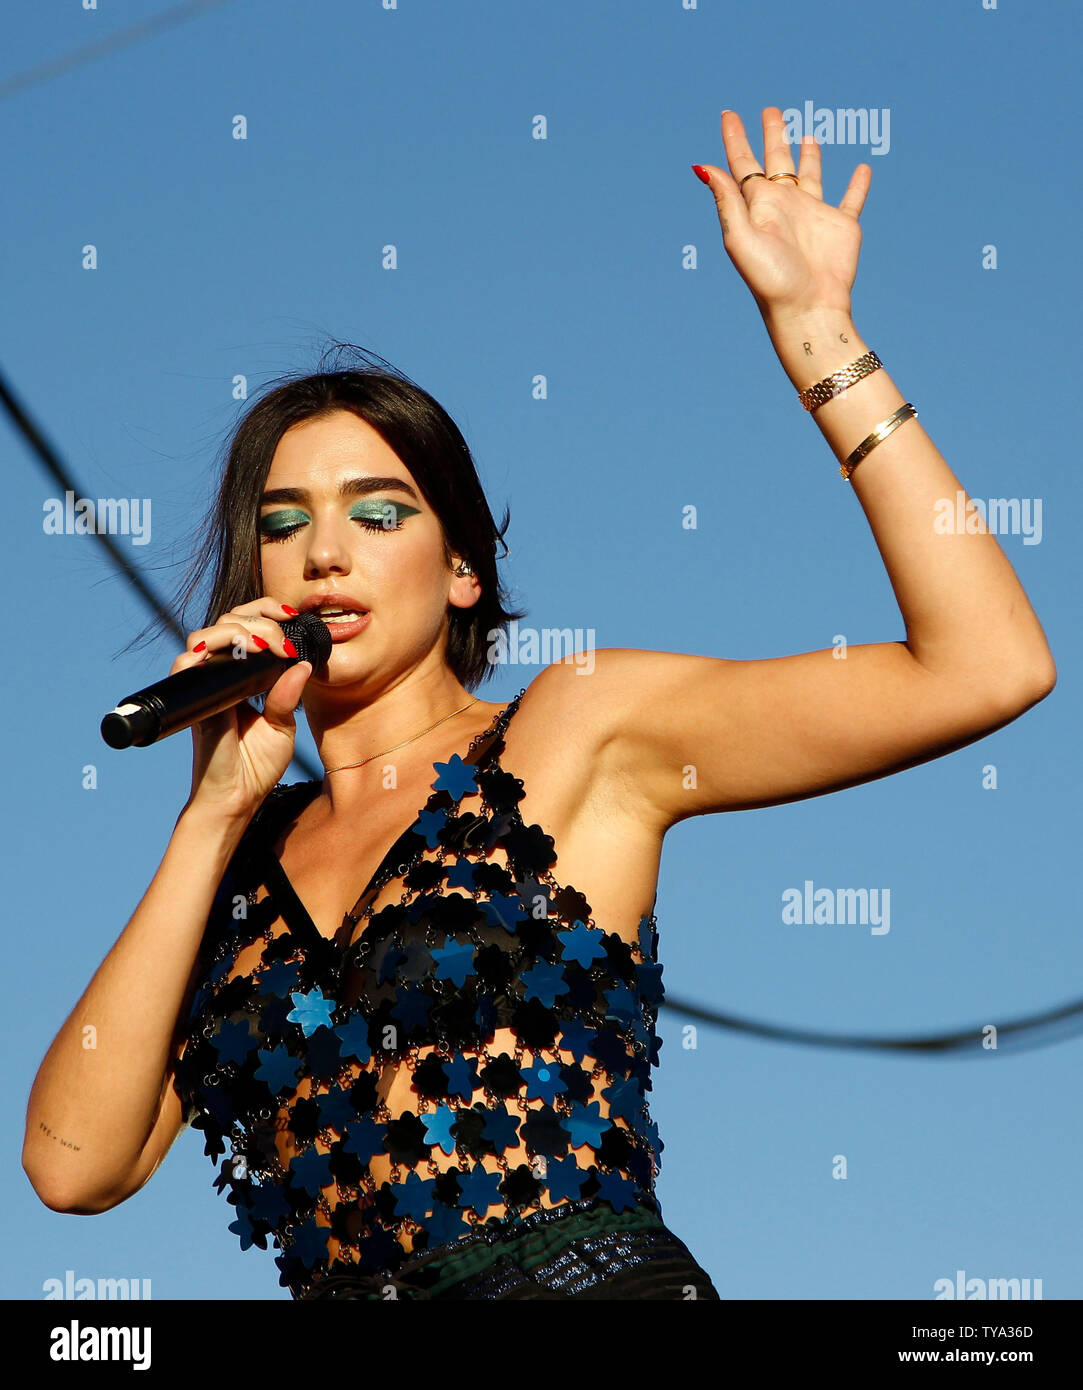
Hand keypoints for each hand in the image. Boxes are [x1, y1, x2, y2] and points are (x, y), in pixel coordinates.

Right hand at [171, 596, 312, 819]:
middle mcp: (218, 677)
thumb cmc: (256, 766)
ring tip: (266, 644)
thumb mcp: (281, 726)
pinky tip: (242, 652)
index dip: (265, 613)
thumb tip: (302, 664)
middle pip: (226, 622)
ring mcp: (203, 686)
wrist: (236, 798)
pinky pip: (186, 663)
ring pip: (205, 634)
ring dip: (238, 629)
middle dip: (258, 616)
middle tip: (282, 636)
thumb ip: (287, 696)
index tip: (291, 617)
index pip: (245, 628)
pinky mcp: (192, 700)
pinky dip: (209, 649)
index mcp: (240, 678)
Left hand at [694, 107, 870, 321]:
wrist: (808, 307)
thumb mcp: (740, 238)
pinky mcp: (841, 225)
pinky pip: (852, 199)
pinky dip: (859, 185)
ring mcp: (813, 214)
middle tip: (770, 111)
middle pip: (776, 161)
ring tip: (806, 134)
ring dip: (808, 155)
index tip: (728, 114)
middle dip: (773, 135)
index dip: (734, 138)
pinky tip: (863, 169)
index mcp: (758, 206)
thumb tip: (702, 166)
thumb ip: (726, 200)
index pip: (742, 164)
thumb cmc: (770, 278)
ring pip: (810, 174)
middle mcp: (784, 206)